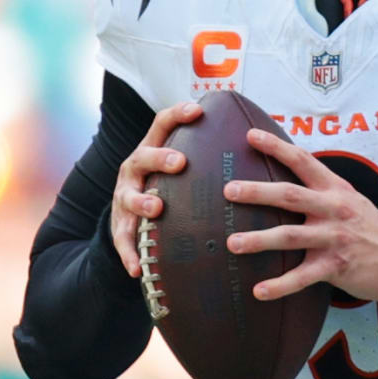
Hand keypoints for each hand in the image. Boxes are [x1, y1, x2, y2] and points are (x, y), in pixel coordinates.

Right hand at [111, 98, 200, 284]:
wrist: (129, 216)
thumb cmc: (168, 186)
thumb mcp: (181, 167)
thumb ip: (208, 156)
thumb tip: (257, 141)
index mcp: (152, 150)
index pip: (162, 124)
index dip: (178, 114)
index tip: (198, 109)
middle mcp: (135, 170)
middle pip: (143, 157)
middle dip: (160, 158)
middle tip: (179, 162)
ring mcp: (124, 197)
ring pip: (129, 197)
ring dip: (142, 201)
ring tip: (156, 208)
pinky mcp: (120, 226)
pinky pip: (122, 241)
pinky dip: (129, 254)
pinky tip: (137, 268)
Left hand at [224, 126, 377, 303]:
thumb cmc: (367, 227)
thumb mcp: (349, 198)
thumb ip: (321, 188)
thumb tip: (287, 172)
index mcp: (334, 188)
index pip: (303, 161)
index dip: (276, 147)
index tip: (250, 136)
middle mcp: (333, 209)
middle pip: (290, 196)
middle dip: (257, 193)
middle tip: (229, 190)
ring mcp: (333, 238)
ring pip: (290, 236)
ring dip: (259, 240)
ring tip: (233, 243)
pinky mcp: (334, 266)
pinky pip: (302, 277)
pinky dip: (279, 286)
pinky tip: (258, 291)